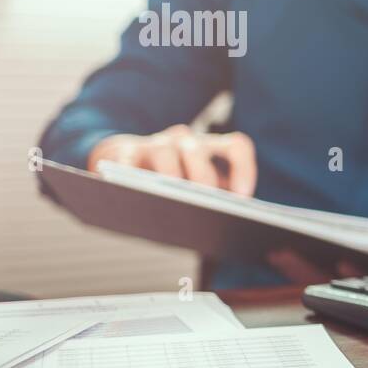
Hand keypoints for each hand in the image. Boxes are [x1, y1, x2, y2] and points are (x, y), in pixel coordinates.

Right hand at [89, 125, 256, 195]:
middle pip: (198, 152)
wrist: (124, 158)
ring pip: (164, 152)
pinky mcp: (124, 150)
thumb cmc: (169, 179)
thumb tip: (222, 227)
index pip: (236, 146)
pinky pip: (126, 162)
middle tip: (203, 206)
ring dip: (169, 176)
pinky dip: (130, 175)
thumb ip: (210, 201)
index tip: (242, 198)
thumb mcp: (195, 187)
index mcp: (210, 147)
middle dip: (203, 180)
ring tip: (170, 202)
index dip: (243, 169)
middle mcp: (185, 140)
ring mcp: (154, 143)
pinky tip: (131, 196)